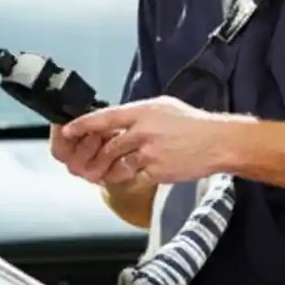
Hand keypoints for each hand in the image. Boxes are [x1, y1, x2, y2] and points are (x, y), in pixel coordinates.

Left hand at [62, 97, 239, 183]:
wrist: (217, 142)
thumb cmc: (193, 124)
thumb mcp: (163, 107)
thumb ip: (139, 113)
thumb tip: (119, 119)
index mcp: (143, 112)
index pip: (104, 118)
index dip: (83, 125)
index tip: (67, 130)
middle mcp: (142, 131)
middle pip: (108, 146)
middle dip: (99, 155)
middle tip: (95, 157)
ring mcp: (149, 153)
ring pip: (118, 164)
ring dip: (114, 168)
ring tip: (118, 166)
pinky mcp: (156, 171)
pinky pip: (134, 177)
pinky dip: (134, 176)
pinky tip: (143, 171)